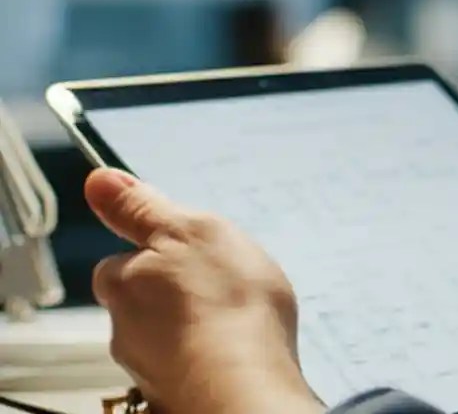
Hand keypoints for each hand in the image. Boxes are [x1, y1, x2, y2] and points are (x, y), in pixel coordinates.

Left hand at [85, 168, 322, 413]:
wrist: (242, 383)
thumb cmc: (224, 301)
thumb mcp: (190, 229)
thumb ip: (143, 208)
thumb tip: (99, 180)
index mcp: (123, 280)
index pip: (125, 260)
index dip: (159, 252)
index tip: (192, 253)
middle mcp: (125, 327)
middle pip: (145, 301)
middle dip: (177, 293)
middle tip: (222, 285)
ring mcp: (148, 366)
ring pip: (167, 336)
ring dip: (195, 326)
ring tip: (236, 322)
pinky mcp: (175, 393)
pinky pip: (190, 366)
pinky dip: (209, 356)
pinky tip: (238, 351)